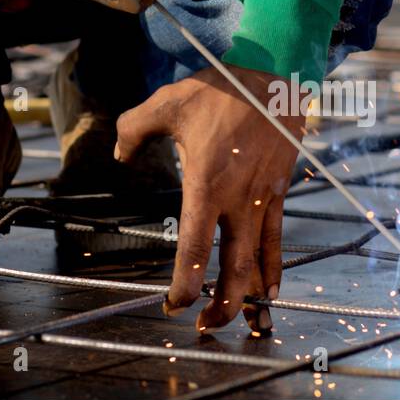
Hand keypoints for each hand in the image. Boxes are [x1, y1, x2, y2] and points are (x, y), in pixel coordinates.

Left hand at [114, 66, 304, 333]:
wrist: (273, 73)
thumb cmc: (219, 88)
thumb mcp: (166, 102)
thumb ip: (134, 131)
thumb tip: (121, 156)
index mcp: (207, 184)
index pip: (194, 246)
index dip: (185, 283)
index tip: (174, 305)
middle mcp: (238, 199)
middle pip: (234, 266)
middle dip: (224, 304)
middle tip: (206, 326)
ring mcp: (263, 198)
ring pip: (260, 259)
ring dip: (253, 297)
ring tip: (247, 326)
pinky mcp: (278, 191)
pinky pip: (277, 238)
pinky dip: (275, 267)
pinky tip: (273, 291)